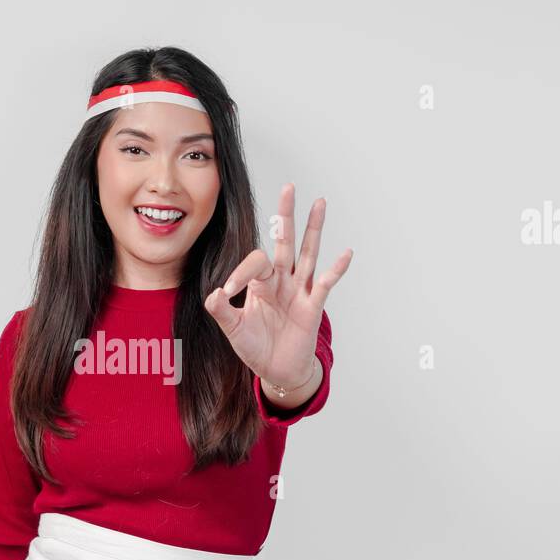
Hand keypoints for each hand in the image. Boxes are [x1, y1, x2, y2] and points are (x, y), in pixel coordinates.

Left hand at [204, 183, 352, 395]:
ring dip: (313, 230)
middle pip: (285, 242)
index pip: (254, 262)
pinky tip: (345, 253)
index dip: (240, 272)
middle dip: (285, 216)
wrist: (276, 371)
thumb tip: (214, 294)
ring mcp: (299, 291)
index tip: (227, 292)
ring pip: (307, 254)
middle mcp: (281, 281)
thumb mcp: (233, 330)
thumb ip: (222, 312)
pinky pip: (325, 284)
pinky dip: (335, 270)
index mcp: (260, 283)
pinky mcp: (312, 307)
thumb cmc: (255, 347)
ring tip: (320, 203)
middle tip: (289, 188)